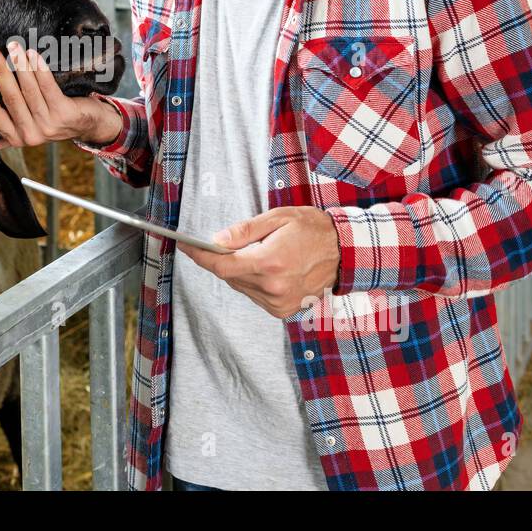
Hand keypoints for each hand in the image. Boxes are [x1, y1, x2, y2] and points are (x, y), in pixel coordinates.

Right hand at [0, 41, 121, 154]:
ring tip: (13, 47)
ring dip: (20, 65)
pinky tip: (32, 54)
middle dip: (1, 73)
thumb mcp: (27, 132)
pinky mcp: (64, 113)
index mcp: (16, 138)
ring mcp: (48, 125)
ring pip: (29, 90)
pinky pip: (48, 86)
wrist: (87, 124)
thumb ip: (5, 137)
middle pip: (11, 99)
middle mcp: (30, 135)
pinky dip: (39, 68)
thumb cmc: (52, 121)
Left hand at [179, 207, 341, 318]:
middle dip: (223, 259)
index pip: (222, 266)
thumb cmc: (313, 229)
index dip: (200, 256)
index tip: (186, 246)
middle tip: (232, 242)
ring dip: (241, 271)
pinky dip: (253, 282)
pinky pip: (255, 295)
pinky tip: (270, 269)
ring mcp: (279, 302)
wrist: (345, 252)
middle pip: (230, 277)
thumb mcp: (277, 219)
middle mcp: (273, 287)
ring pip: (241, 287)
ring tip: (262, 254)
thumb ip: (244, 232)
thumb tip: (216, 241)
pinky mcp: (284, 310)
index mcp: (270, 262)